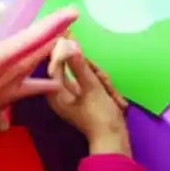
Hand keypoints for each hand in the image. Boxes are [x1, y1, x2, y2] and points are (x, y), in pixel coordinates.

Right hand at [0, 0, 78, 135]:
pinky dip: (49, 80)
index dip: (56, 23)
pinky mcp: (10, 99)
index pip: (35, 36)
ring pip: (42, 65)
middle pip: (44, 50)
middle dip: (58, 33)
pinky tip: (58, 77)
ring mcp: (14, 88)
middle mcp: (13, 73)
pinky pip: (36, 88)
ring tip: (63, 37)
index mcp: (0, 56)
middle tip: (68, 18)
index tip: (74, 11)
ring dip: (53, 51)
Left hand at [48, 38, 130, 155]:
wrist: (115, 139)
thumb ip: (79, 65)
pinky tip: (113, 97)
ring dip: (101, 79)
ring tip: (111, 94)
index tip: (69, 31)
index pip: (55, 62)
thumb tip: (69, 43)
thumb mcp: (91, 87)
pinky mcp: (84, 96)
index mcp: (56, 91)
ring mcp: (73, 94)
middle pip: (74, 66)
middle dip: (93, 72)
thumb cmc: (100, 116)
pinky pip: (92, 81)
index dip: (63, 46)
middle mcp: (60, 91)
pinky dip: (103, 85)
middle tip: (104, 83)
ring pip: (87, 72)